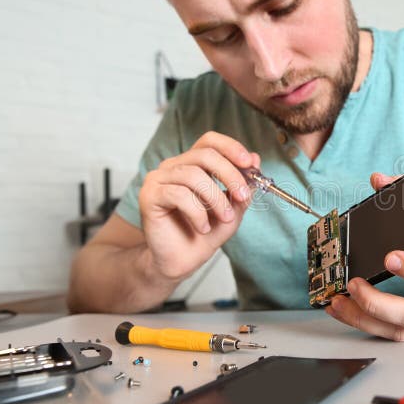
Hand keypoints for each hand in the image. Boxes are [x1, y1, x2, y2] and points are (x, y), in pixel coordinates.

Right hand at [138, 131, 257, 280]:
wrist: (181, 261)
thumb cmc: (204, 234)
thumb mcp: (233, 209)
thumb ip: (242, 186)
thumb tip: (255, 158)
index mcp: (192, 164)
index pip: (209, 141)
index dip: (230, 147)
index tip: (249, 163)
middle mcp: (173, 166)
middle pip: (204, 155)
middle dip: (230, 175)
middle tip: (243, 196)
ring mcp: (158, 179)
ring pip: (193, 175)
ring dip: (216, 199)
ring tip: (224, 218)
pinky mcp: (149, 196)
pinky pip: (178, 194)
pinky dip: (197, 213)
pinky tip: (203, 228)